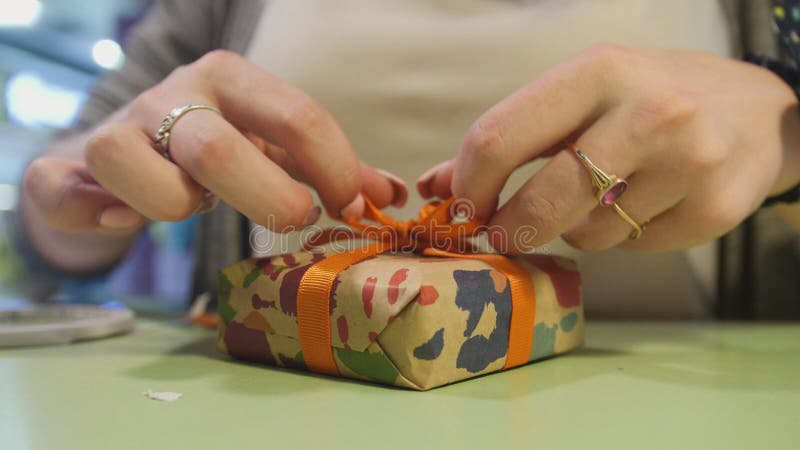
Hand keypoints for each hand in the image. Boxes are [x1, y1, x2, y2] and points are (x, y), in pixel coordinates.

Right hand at [24, 50, 406, 236]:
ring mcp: (116, 129)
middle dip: (268, 199)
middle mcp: (173, 97)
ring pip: (136, 168)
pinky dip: (94, 215)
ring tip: (189, 206)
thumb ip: (331, 169)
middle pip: (217, 150)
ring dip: (172, 206)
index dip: (336, 170)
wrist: (129, 143)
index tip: (353, 209)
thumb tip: (390, 196)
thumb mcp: (275, 147)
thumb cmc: (220, 146)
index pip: (297, 117)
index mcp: (232, 80)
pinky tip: (120, 220)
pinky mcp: (68, 167)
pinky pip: (63, 191)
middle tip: (294, 219)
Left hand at [418, 45, 799, 252]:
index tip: (462, 207)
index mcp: (598, 71)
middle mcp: (648, 110)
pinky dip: (624, 236)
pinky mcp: (715, 210)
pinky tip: (648, 203)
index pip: (498, 138)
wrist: (759, 111)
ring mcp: (689, 161)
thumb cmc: (649, 100)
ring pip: (586, 234)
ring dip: (575, 227)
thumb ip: (508, 139)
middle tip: (502, 232)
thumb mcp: (581, 97)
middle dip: (507, 228)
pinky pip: (632, 247)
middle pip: (541, 198)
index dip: (467, 186)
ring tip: (603, 195)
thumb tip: (433, 186)